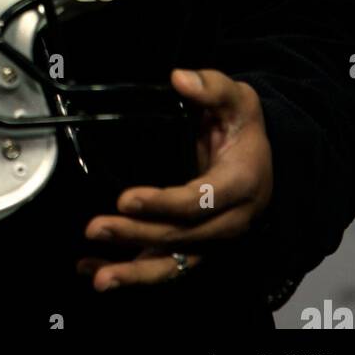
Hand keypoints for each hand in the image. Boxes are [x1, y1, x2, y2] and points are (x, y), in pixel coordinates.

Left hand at [77, 67, 273, 289]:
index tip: (126, 199)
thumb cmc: (242, 127)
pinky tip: (96, 273)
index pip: (200, 201)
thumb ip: (210, 86)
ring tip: (97, 276)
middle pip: (182, 236)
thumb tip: (180, 79)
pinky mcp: (196, 248)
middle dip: (137, 235)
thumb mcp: (236, 98)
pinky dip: (132, 273)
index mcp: (240, 184)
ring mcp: (212, 239)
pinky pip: (165, 267)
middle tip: (97, 227)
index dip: (163, 204)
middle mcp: (229, 220)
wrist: (258, 157)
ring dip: (134, 272)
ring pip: (174, 264)